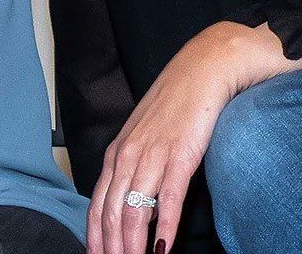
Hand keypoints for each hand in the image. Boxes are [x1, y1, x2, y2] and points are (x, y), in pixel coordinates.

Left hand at [88, 22, 301, 253]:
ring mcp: (154, 154)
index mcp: (119, 149)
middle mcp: (129, 153)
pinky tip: (163, 249)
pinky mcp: (181, 154)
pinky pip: (168, 198)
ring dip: (132, 247)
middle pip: (111, 213)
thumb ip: (137, 163)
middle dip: (111, 248)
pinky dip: (163, 228)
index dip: (95, 235)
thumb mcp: (147, 132)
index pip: (98, 202)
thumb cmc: (178, 101)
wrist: (206, 65)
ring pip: (133, 212)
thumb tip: (134, 199)